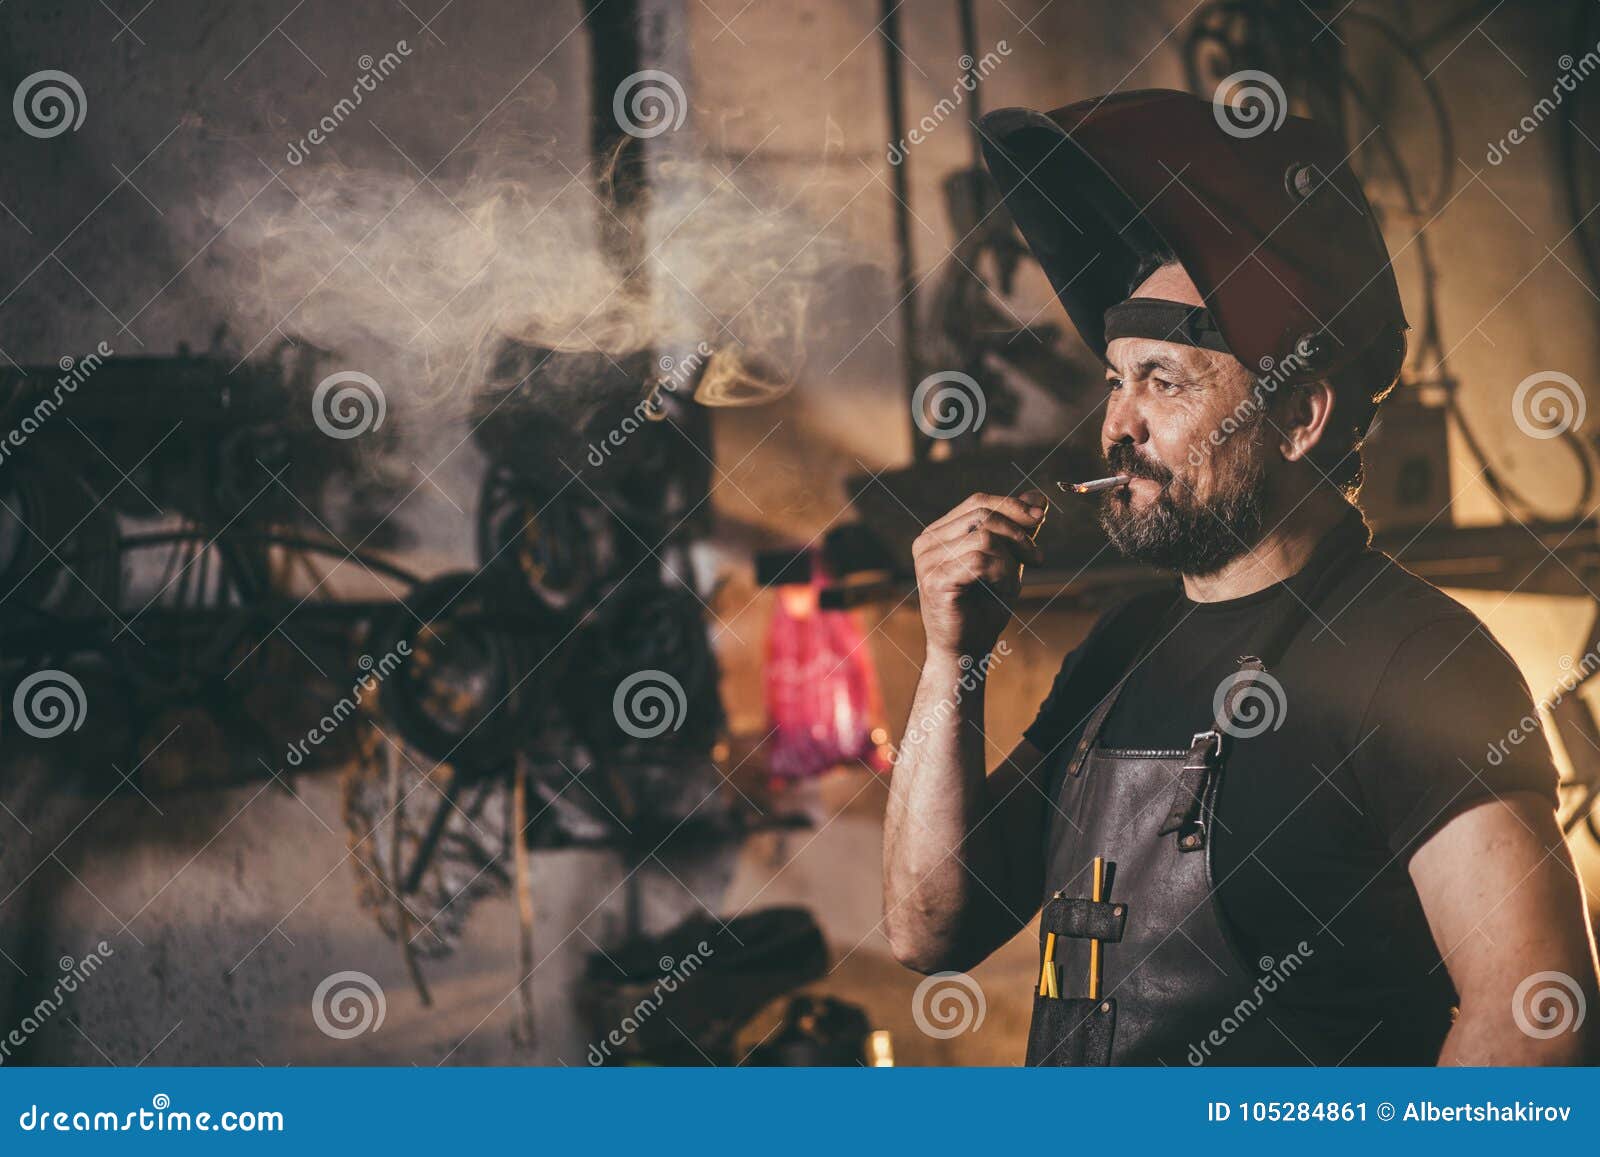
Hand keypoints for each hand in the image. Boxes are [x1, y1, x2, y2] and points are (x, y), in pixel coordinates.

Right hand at [912, 491, 1045, 661]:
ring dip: (1011, 560)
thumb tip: (1039, 498)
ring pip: (985, 537)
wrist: (966, 650)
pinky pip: (980, 560)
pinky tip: (1003, 589)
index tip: (1041, 520)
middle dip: (1018, 533)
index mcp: (939, 533)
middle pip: (983, 514)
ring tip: (1012, 583)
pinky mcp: (935, 579)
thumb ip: (1018, 531)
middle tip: (1037, 559)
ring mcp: (928, 560)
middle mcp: (927, 542)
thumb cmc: (983, 608)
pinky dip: (1002, 573)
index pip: (978, 501)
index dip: (1012, 505)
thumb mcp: (1007, 562)